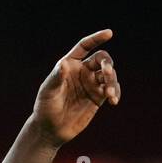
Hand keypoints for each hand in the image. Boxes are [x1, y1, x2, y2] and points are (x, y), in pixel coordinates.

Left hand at [32, 29, 120, 147]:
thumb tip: (64, 65)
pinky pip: (112, 90)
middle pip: (101, 59)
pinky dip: (116, 92)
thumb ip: (56, 78)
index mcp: (70, 64)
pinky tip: (114, 100)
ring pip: (109, 75)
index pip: (85, 46)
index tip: (109, 33)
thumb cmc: (45, 107)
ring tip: (109, 94)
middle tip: (107, 73)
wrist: (50, 129)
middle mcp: (83, 71)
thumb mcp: (48, 92)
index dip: (96, 38)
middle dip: (107, 64)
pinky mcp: (98, 97)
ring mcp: (92, 84)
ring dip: (112, 81)